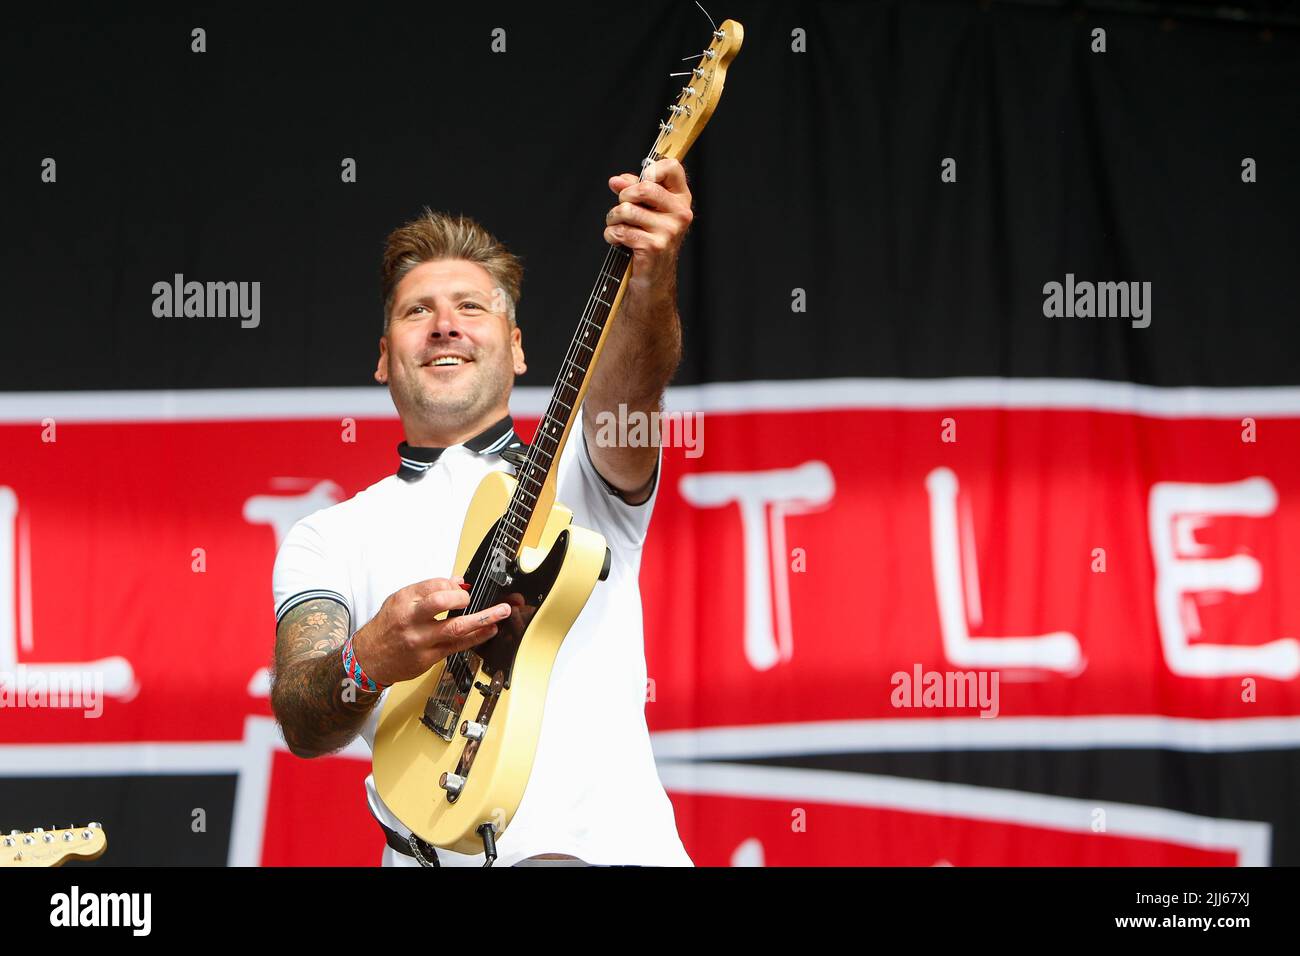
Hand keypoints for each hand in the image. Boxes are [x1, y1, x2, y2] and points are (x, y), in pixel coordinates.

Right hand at [351, 576, 510, 686]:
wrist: (368, 659)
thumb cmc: (386, 627)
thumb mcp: (399, 601)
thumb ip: (427, 590)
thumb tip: (458, 582)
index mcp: (404, 601)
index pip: (434, 585)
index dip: (453, 584)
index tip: (462, 587)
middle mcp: (411, 619)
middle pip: (441, 603)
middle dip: (463, 598)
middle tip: (471, 598)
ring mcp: (421, 641)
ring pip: (456, 628)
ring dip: (483, 619)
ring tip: (501, 612)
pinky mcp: (429, 658)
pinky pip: (458, 646)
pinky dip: (477, 637)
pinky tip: (490, 631)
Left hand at [603, 157, 693, 291]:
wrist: (654, 278)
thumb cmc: (649, 240)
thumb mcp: (645, 210)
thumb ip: (632, 190)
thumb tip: (616, 180)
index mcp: (681, 200)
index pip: (672, 167)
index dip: (651, 169)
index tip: (640, 181)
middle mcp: (681, 214)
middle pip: (643, 187)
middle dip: (623, 197)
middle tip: (623, 209)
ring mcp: (669, 231)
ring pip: (626, 210)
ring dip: (613, 218)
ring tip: (618, 226)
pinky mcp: (654, 246)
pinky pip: (621, 231)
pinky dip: (612, 235)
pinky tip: (618, 241)